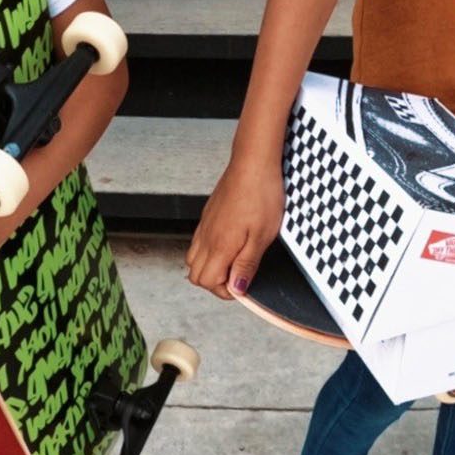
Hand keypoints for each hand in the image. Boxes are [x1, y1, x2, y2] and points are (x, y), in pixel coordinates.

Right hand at [185, 160, 283, 300]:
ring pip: (193, 259)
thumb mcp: (262, 236)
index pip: (209, 282)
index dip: (227, 291)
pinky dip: (208, 252)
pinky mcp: (208, 215)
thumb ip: (247, 264)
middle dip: (215, 283)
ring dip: (210, 268)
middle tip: (238, 276)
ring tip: (233, 261)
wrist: (253, 163)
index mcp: (220, 245)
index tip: (244, 285)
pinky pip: (198, 242)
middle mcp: (207, 237)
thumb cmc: (261, 195)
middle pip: (196, 275)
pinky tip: (227, 244)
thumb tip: (237, 289)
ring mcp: (205, 225)